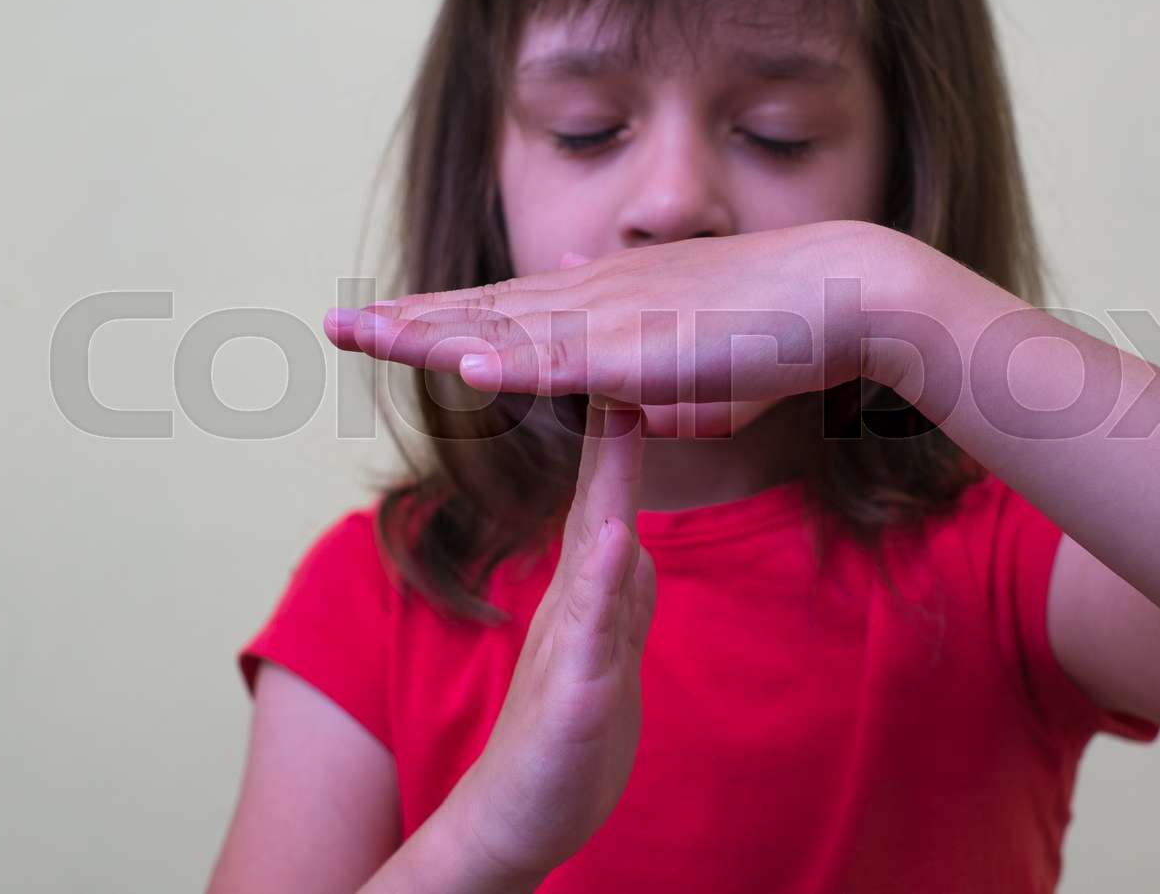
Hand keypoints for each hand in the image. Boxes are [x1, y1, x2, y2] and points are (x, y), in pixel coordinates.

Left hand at [325, 219, 929, 405]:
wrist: (843, 293)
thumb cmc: (779, 331)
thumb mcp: (695, 360)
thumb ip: (647, 375)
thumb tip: (621, 392)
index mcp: (607, 303)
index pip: (505, 315)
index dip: (442, 322)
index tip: (384, 325)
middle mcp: (599, 299)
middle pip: (487, 315)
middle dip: (409, 324)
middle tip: (337, 327)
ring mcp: (620, 318)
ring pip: (511, 331)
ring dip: (435, 337)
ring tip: (368, 337)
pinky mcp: (655, 347)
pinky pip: (573, 361)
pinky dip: (517, 366)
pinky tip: (465, 372)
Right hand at [441, 393, 654, 881]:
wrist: (515, 821)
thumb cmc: (564, 731)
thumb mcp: (597, 645)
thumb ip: (608, 586)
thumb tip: (618, 529)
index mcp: (587, 586)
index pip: (607, 491)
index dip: (624, 423)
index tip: (644, 351)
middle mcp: (574, 599)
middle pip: (596, 496)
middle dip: (610, 420)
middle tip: (621, 339)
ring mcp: (571, 642)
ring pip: (591, 548)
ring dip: (606, 480)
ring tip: (619, 412)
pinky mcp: (574, 693)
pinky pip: (589, 630)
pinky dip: (597, 582)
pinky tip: (608, 541)